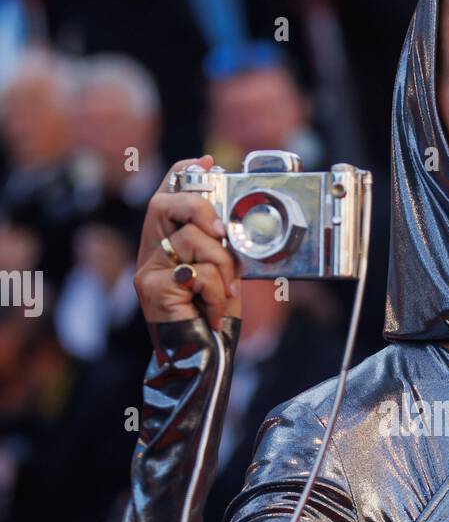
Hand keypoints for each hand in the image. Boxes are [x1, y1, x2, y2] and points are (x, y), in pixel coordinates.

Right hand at [134, 155, 242, 330]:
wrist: (199, 358)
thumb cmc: (210, 317)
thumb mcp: (220, 272)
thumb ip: (219, 245)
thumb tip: (228, 217)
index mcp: (163, 243)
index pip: (165, 195)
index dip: (183, 173)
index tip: (207, 162)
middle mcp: (149, 253)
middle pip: (165, 204)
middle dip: (200, 209)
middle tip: (222, 232)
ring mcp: (147, 270)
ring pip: (193, 240)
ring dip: (222, 267)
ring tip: (223, 293)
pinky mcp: (152, 289)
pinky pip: (197, 273)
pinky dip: (216, 291)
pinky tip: (214, 309)